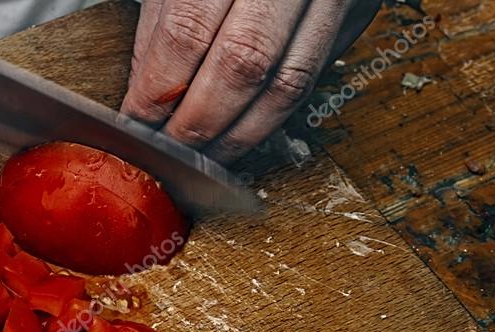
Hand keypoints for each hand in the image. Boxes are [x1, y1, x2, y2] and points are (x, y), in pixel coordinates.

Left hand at [121, 0, 381, 163]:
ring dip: (241, 133)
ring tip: (206, 154)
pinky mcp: (356, 10)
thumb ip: (163, 21)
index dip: (159, 89)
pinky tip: (243, 128)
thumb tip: (145, 94)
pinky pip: (315, 76)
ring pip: (288, 84)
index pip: (187, 31)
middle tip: (168, 149)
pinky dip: (274, 113)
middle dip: (199, 123)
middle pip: (243, 64)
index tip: (137, 121)